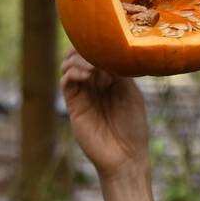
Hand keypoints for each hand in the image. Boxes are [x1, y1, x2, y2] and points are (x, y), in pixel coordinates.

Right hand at [59, 48, 149, 181]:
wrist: (126, 157)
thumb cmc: (133, 128)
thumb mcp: (131, 94)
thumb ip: (119, 73)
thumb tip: (107, 52)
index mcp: (110, 80)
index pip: (97, 55)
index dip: (99, 46)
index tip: (106, 43)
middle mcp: (94, 85)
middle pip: (80, 57)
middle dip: (85, 50)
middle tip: (96, 52)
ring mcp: (83, 95)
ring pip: (69, 66)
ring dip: (78, 60)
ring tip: (92, 65)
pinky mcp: (73, 106)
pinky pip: (66, 83)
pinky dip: (73, 73)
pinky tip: (87, 75)